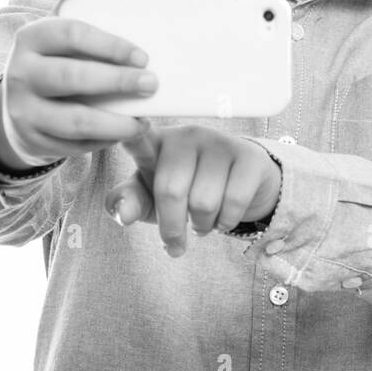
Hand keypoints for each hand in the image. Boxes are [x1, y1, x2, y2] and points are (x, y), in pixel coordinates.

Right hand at [0, 0, 155, 167]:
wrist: (16, 106)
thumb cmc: (51, 59)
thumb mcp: (57, 27)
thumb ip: (80, 1)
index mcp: (31, 38)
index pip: (71, 34)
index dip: (109, 45)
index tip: (143, 55)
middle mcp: (20, 73)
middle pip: (73, 78)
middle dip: (117, 81)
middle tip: (152, 83)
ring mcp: (24, 110)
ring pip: (74, 120)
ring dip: (116, 122)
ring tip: (145, 119)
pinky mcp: (34, 140)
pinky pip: (75, 145)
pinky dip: (105, 140)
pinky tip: (128, 131)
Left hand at [109, 125, 282, 256]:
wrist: (237, 185)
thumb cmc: (185, 189)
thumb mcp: (151, 197)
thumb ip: (129, 203)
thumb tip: (123, 215)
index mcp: (155, 143)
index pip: (138, 138)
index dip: (132, 134)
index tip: (131, 128)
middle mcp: (186, 135)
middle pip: (171, 191)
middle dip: (172, 228)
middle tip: (176, 241)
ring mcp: (219, 142)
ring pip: (204, 202)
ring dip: (202, 225)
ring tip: (202, 222)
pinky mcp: (248, 156)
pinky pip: (234, 201)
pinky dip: (226, 222)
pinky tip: (223, 218)